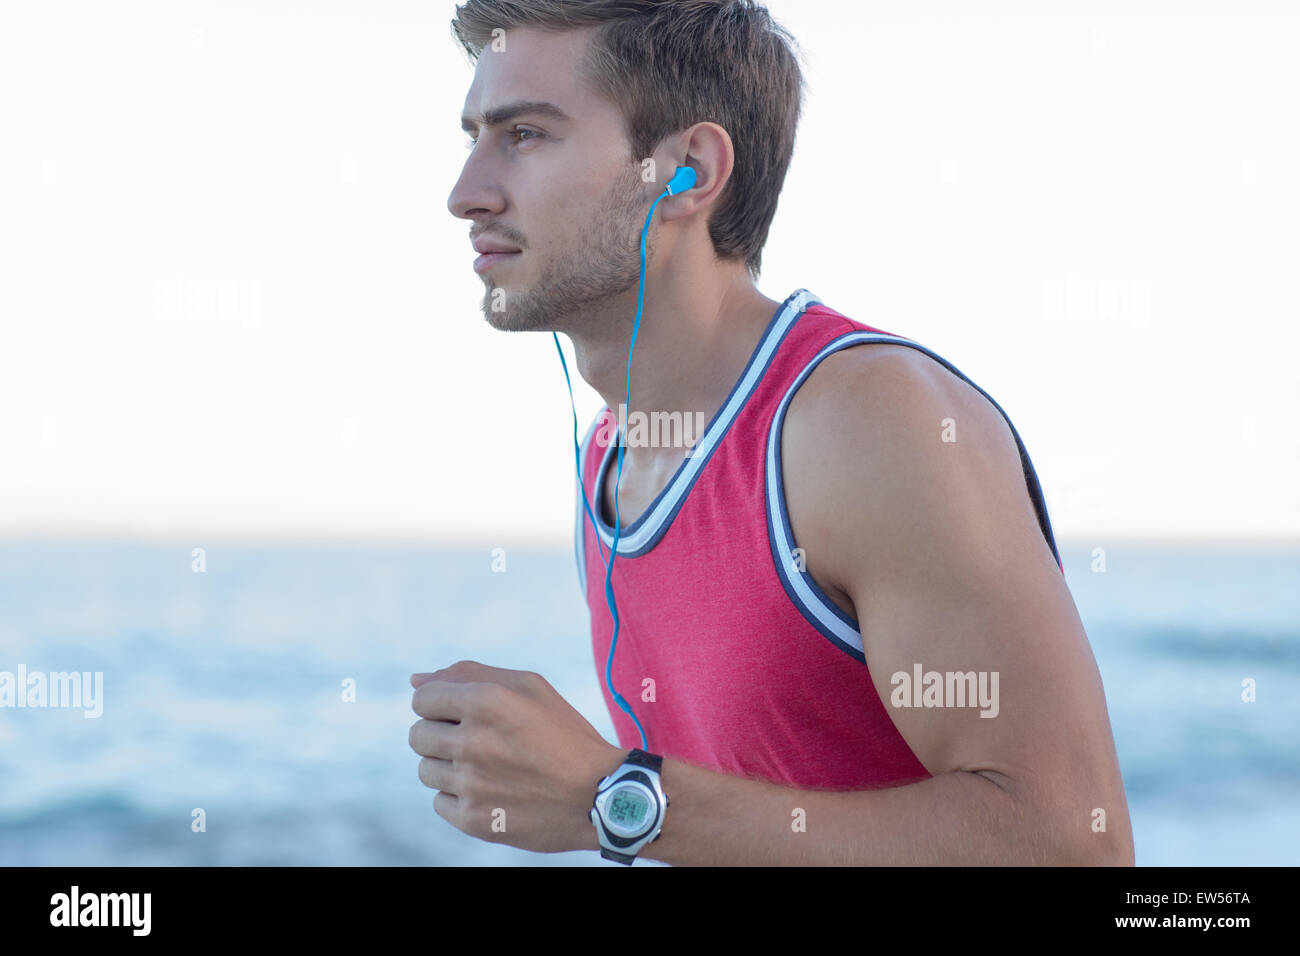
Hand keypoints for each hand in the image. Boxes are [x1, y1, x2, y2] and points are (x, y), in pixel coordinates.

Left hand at [409, 660, 623, 853]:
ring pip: (425, 770)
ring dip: (449, 767)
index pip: (423, 699)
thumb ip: (471, 674)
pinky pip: (439, 803)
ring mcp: (471, 784)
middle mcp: (473, 741)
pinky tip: (491, 792)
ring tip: (487, 769)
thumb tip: (415, 680)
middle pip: (418, 735)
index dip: (440, 705)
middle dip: (441, 735)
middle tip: (478, 743)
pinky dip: (459, 797)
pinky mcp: (473, 819)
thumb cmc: (565, 735)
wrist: (601, 795)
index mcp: (487, 700)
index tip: (462, 715)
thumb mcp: (531, 688)